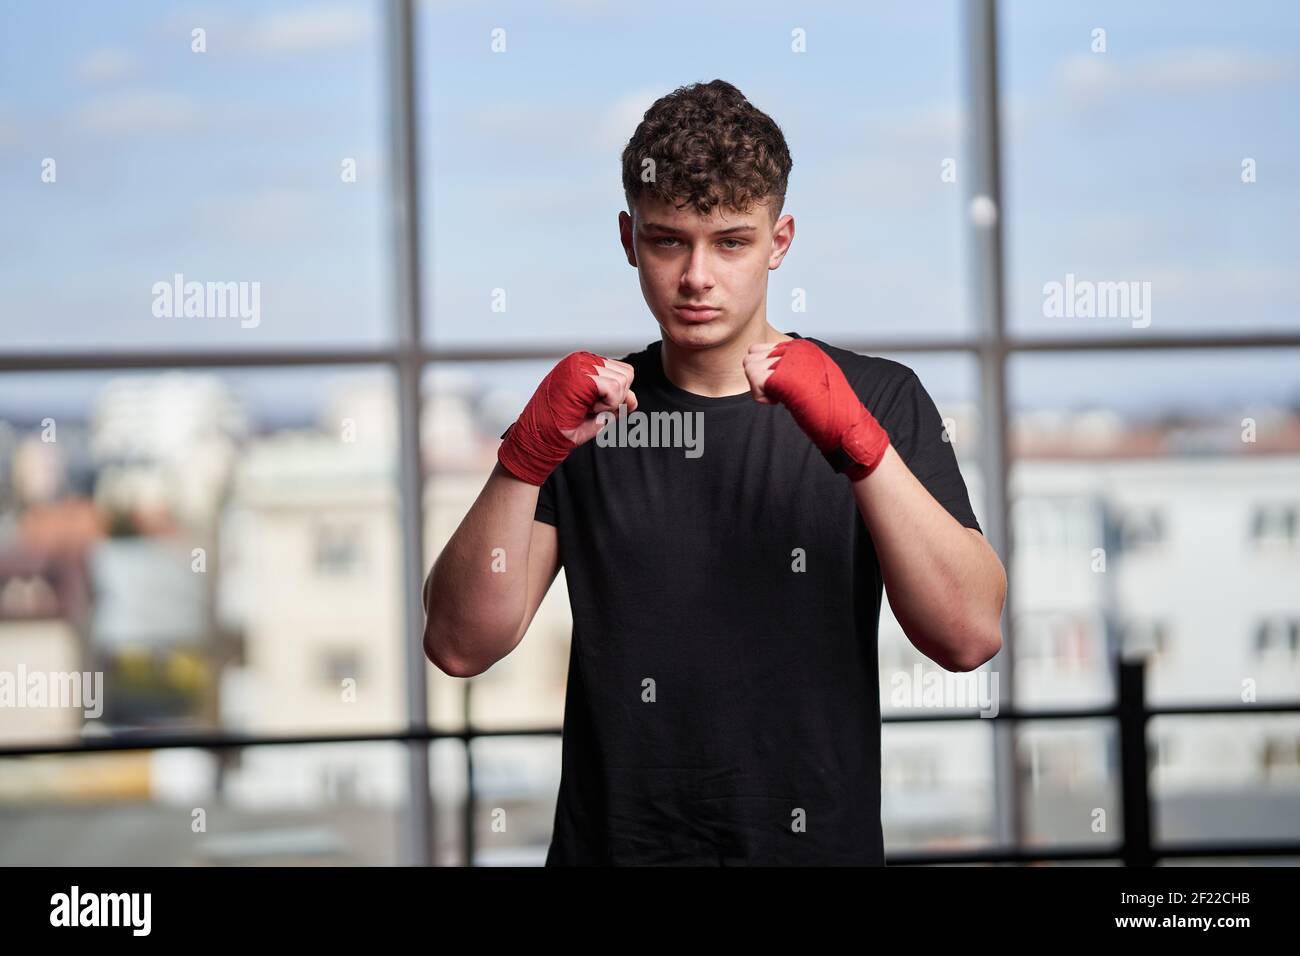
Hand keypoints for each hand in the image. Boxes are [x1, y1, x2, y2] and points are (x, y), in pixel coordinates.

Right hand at [498, 351, 636, 484]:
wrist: (541, 438)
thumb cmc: (564, 427)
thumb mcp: (599, 412)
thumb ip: (617, 401)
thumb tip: (633, 398)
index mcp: (585, 364)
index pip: (623, 372)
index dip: (618, 395)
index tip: (597, 408)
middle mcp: (583, 360)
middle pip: (627, 374)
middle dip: (616, 398)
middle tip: (591, 408)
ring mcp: (580, 364)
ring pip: (623, 380)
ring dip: (610, 402)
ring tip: (587, 408)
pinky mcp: (581, 374)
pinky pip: (615, 388)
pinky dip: (607, 404)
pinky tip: (589, 409)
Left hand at [743, 338, 889, 479]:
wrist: (842, 419)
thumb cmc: (830, 404)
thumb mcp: (811, 376)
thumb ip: (791, 368)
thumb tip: (767, 371)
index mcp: (801, 347)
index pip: (760, 348)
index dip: (763, 368)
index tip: (778, 383)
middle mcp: (793, 350)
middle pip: (751, 356)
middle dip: (757, 376)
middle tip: (776, 391)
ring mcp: (787, 362)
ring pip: (749, 366)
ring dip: (759, 386)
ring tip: (778, 396)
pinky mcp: (781, 377)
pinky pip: (754, 382)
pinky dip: (761, 397)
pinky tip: (777, 402)